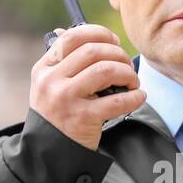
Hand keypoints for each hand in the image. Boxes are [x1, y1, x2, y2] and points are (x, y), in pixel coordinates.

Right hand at [29, 23, 145, 150]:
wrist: (48, 152)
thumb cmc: (56, 114)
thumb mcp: (49, 85)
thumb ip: (62, 61)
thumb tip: (71, 30)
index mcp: (44, 68)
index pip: (72, 37)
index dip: (99, 34)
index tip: (114, 42)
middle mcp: (52, 81)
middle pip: (93, 51)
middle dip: (118, 54)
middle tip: (127, 65)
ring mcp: (66, 99)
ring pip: (106, 71)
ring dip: (127, 73)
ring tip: (133, 81)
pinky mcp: (83, 118)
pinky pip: (117, 101)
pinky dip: (134, 97)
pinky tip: (139, 96)